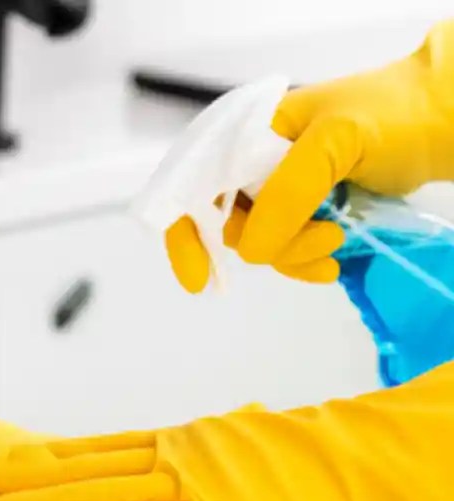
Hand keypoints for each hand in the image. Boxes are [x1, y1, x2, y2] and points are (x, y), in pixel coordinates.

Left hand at [0, 364, 453, 500]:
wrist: (354, 457)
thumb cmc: (310, 452)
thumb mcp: (245, 437)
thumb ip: (209, 447)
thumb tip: (191, 448)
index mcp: (184, 439)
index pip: (105, 448)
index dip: (58, 456)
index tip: (21, 460)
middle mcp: (176, 456)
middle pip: (92, 469)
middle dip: (37, 481)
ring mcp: (191, 484)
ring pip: (106, 494)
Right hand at [166, 18, 453, 292]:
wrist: (446, 122)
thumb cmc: (391, 114)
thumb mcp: (333, 142)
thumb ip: (287, 193)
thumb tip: (251, 251)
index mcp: (248, 134)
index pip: (192, 184)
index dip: (184, 231)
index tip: (198, 276)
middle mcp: (256, 164)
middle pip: (228, 225)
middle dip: (266, 244)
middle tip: (318, 239)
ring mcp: (283, 190)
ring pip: (260, 245)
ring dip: (294, 255)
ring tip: (337, 244)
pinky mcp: (308, 213)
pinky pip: (287, 252)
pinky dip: (306, 264)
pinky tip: (333, 264)